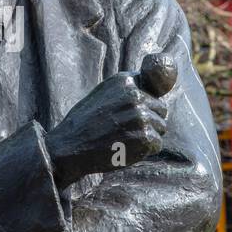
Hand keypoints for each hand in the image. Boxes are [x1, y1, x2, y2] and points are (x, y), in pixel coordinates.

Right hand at [44, 53, 174, 187]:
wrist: (69, 146)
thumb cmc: (85, 123)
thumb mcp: (104, 94)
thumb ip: (128, 89)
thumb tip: (158, 83)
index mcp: (126, 80)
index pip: (153, 92)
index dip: (144, 107)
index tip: (126, 116)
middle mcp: (136, 94)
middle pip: (161, 110)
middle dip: (149, 122)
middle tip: (125, 130)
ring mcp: (141, 115)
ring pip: (161, 128)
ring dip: (147, 137)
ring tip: (123, 139)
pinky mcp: (145, 136)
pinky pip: (157, 144)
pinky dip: (144, 150)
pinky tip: (125, 148)